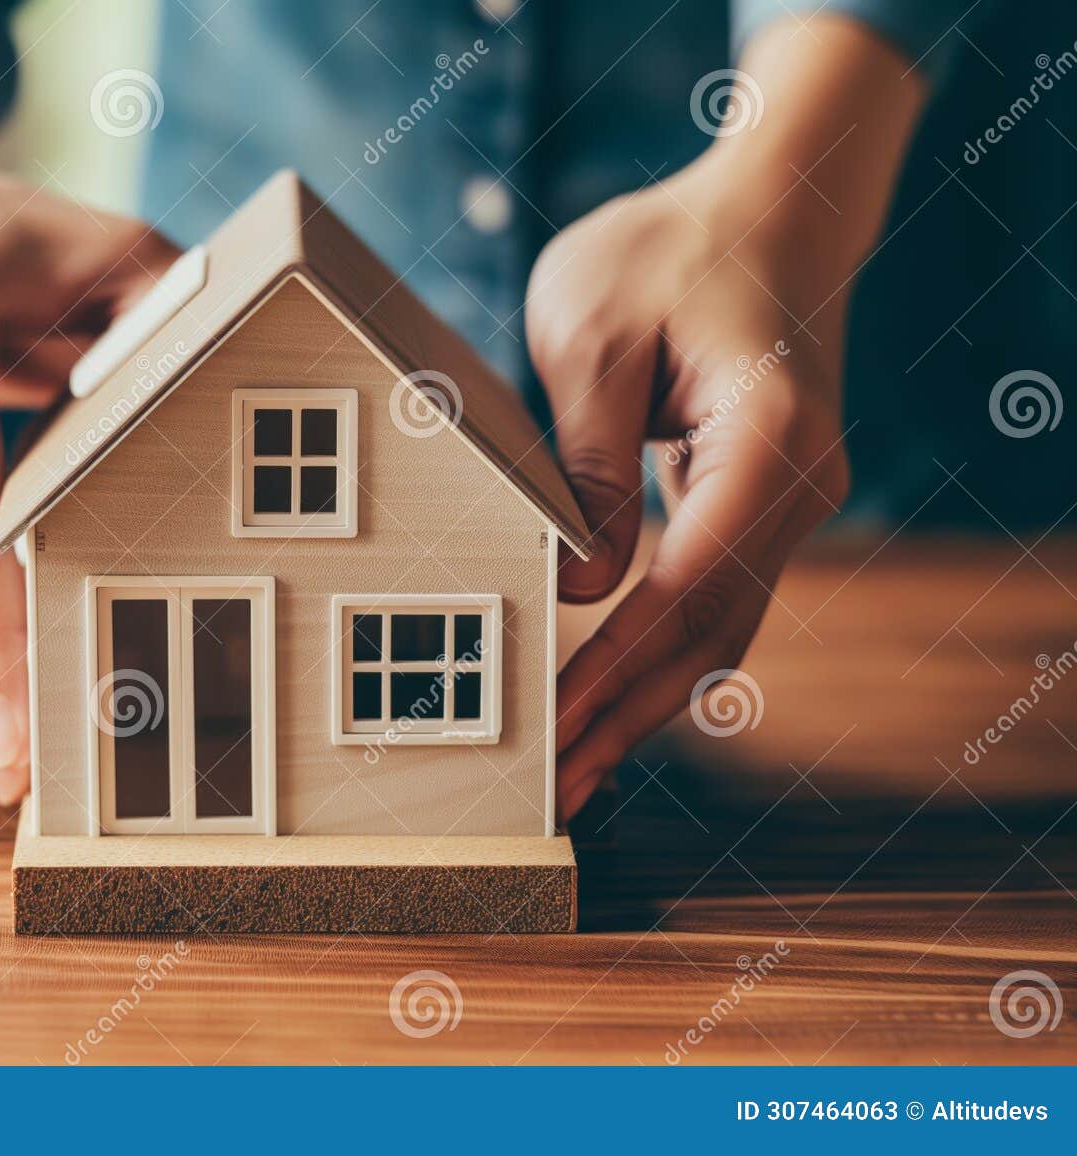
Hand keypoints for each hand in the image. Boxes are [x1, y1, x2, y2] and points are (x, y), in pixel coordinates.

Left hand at [526, 16, 923, 819]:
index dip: (616, 664)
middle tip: (552, 792)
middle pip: (711, 631)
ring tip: (574, 773)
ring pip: (719, 630)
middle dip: (627, 716)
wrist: (769, 205)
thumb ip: (588, 462)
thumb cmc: (669, 248)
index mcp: (769, 437)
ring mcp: (791, 501)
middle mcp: (800, 485)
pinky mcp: (762, 504)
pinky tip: (611, 698)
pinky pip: (713, 598)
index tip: (553, 723)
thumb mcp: (593, 331)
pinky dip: (661, 654)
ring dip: (645, 703)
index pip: (688, 581)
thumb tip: (584, 590)